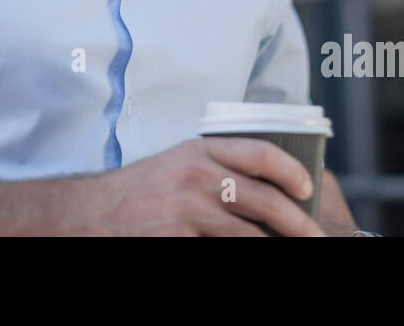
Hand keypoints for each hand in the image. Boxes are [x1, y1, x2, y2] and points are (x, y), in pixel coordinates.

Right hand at [68, 137, 326, 235]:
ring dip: (275, 246)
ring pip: (249, 234)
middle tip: (316, 236)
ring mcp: (187, 208)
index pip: (258, 152)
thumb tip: (259, 193)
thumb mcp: (175, 166)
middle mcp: (196, 174)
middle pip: (264, 198)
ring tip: (292, 251)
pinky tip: (254, 255)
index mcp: (198, 150)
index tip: (308, 186)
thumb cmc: (136, 193)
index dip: (290, 170)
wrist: (87, 213)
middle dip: (297, 222)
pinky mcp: (177, 237)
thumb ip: (213, 171)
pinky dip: (243, 255)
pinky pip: (223, 251)